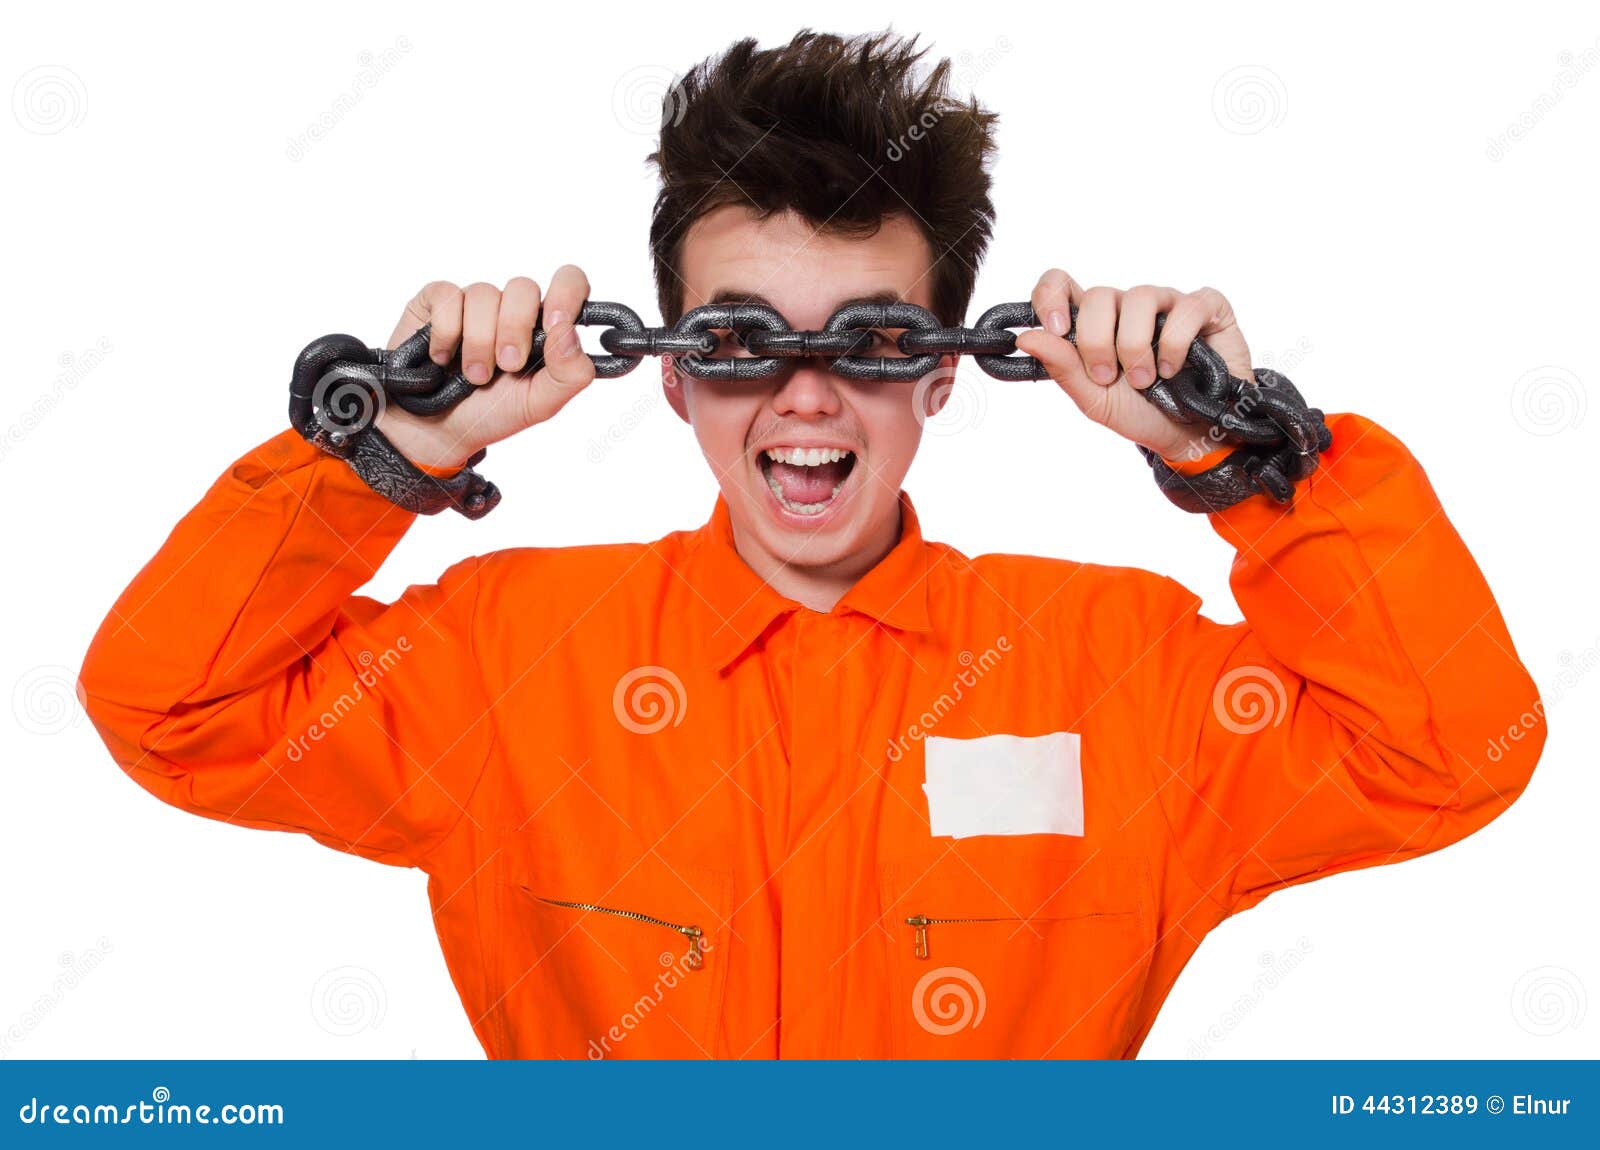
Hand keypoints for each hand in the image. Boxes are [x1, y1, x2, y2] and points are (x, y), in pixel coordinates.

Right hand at [373, 267, 597, 470]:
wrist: (440, 429)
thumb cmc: (493, 412)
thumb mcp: (540, 404)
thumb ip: (570, 373)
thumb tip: (570, 333)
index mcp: (545, 327)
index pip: (569, 282)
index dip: (566, 295)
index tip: (554, 325)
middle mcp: (512, 308)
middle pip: (524, 288)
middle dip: (514, 331)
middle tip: (506, 366)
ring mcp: (475, 302)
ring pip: (485, 294)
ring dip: (478, 342)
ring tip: (474, 375)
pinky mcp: (439, 300)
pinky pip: (448, 297)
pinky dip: (447, 333)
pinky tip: (442, 357)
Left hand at [1015, 270, 1255, 461]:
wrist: (1190, 435)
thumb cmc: (1141, 412)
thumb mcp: (1094, 398)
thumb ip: (1061, 366)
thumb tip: (1026, 338)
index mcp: (1094, 323)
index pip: (1060, 284)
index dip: (1052, 298)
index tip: (1057, 330)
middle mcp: (1127, 307)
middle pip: (1098, 295)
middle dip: (1098, 342)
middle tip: (1109, 376)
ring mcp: (1166, 304)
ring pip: (1139, 297)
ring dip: (1136, 347)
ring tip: (1145, 380)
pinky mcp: (1205, 308)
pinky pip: (1185, 307)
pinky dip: (1176, 343)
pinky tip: (1173, 368)